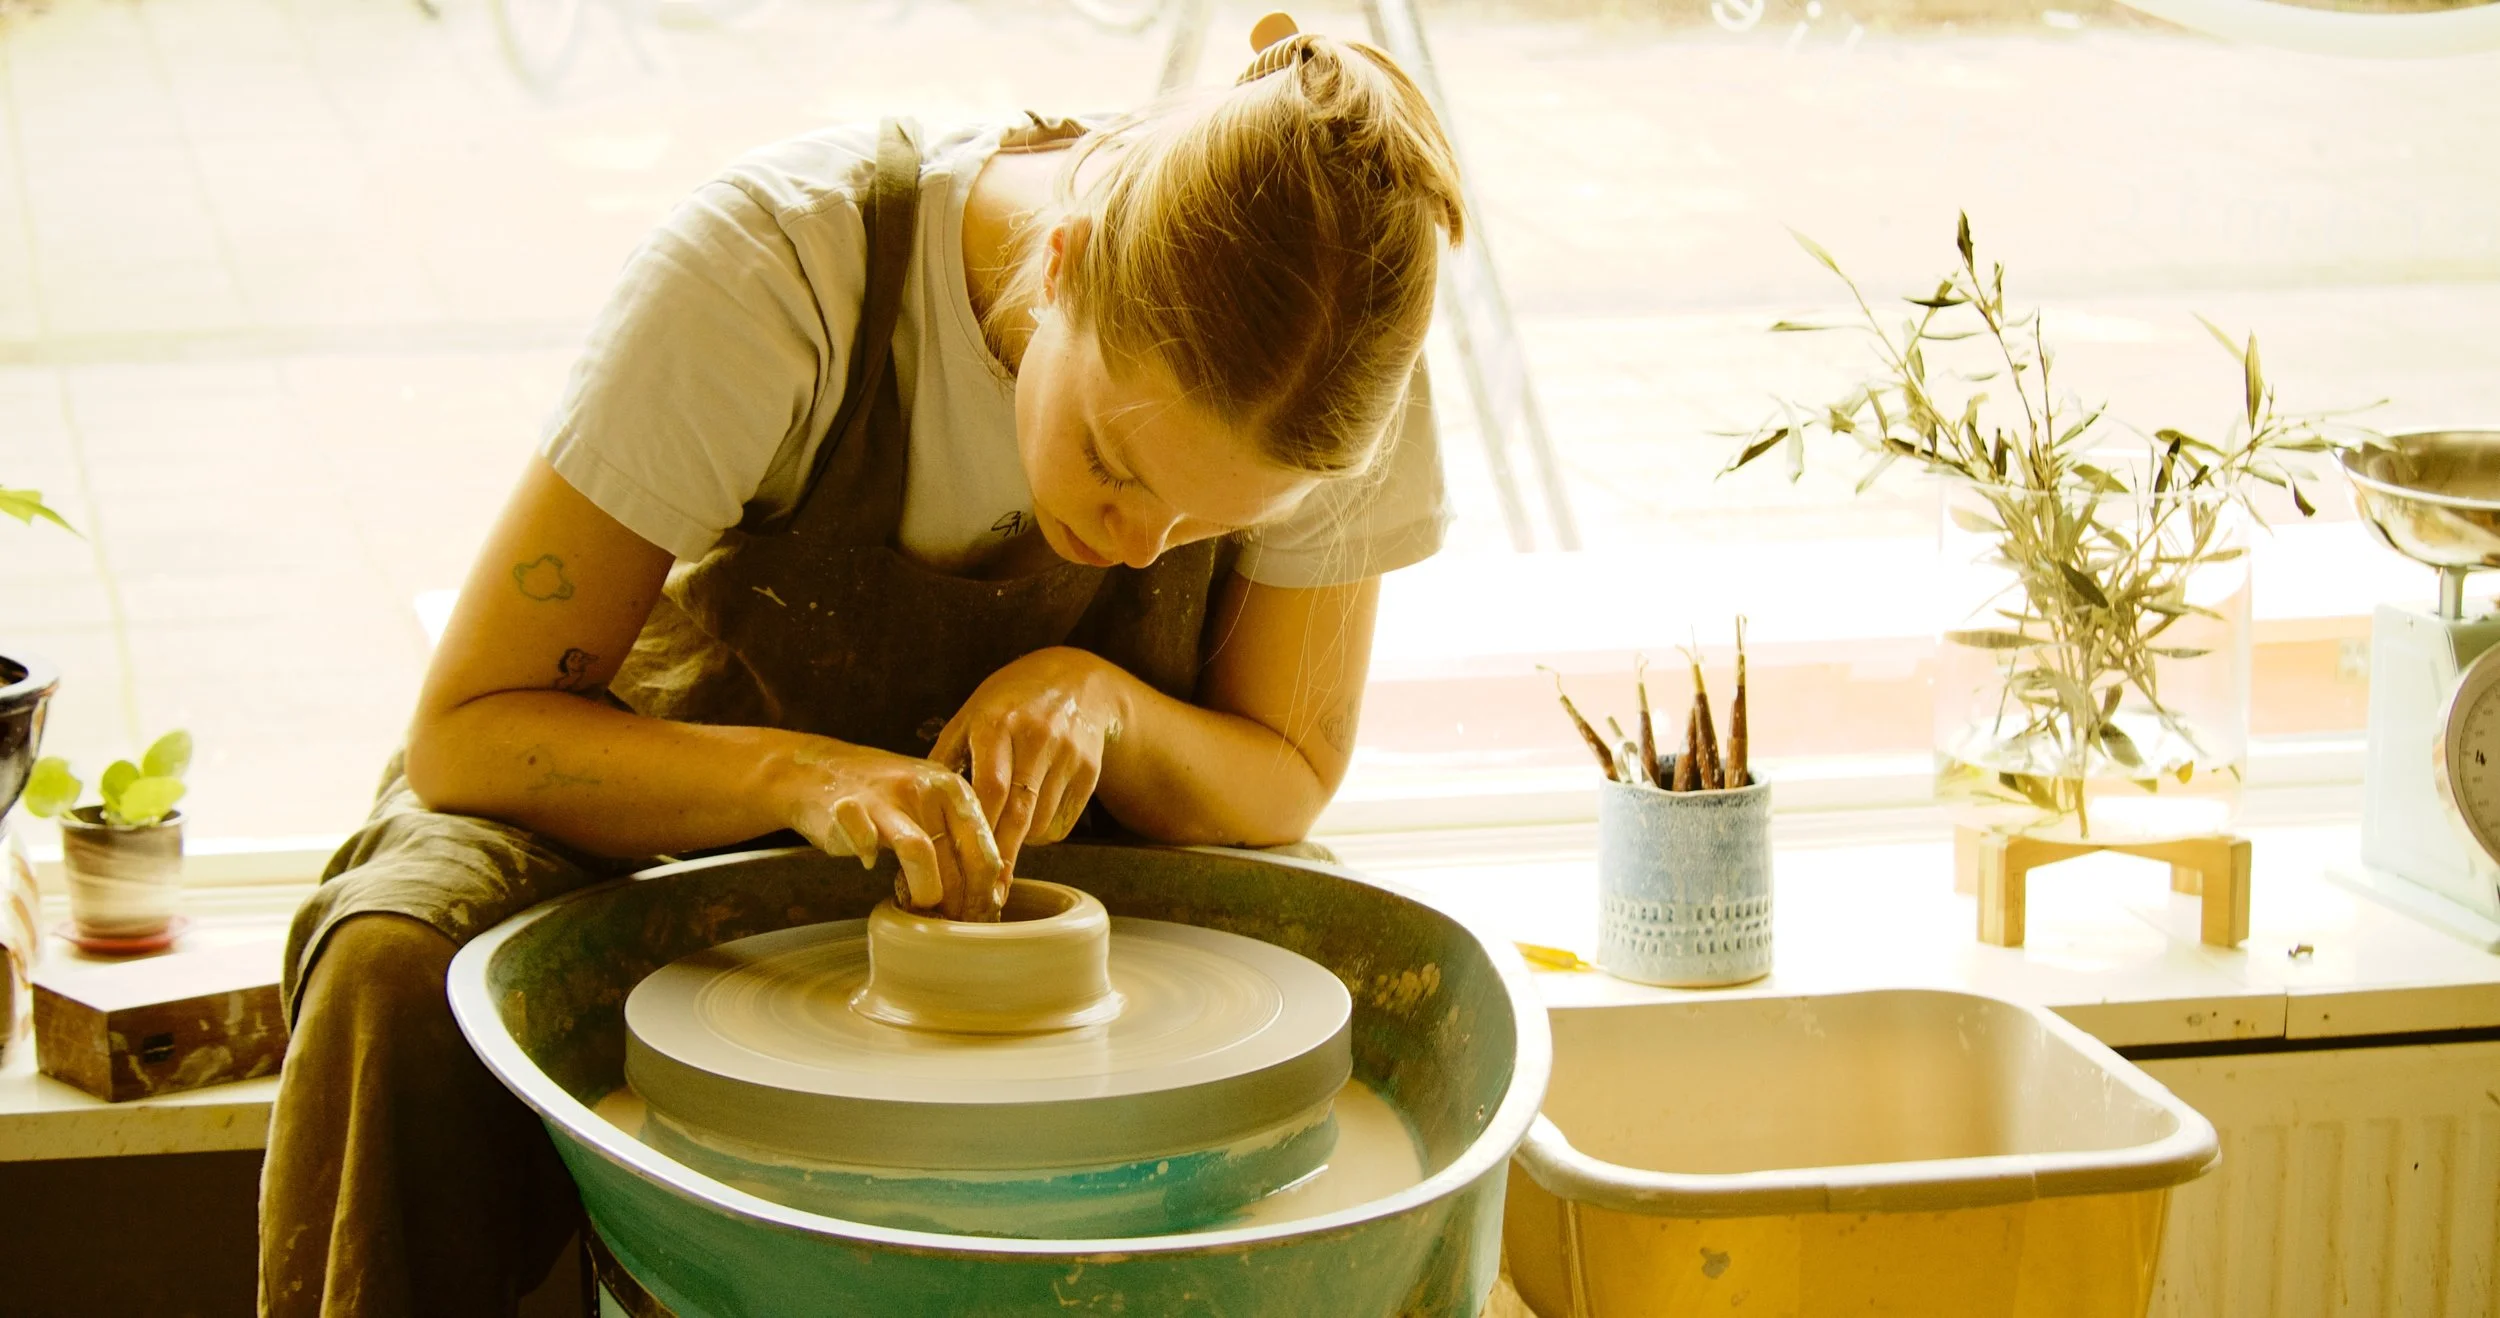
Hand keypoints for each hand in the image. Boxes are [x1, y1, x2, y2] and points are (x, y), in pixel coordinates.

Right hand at [778, 740, 1006, 919]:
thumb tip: (987, 892)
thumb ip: (958, 839)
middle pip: (957, 858)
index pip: (985, 850)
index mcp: (954, 789)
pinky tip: (870, 864)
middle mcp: (926, 788)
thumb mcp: (932, 805)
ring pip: (920, 853)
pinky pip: (864, 841)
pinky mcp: (849, 807)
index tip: (979, 916)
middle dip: (959, 901)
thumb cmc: (884, 797)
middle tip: (952, 923)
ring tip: (921, 909)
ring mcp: (887, 797)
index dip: (985, 891)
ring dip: (924, 891)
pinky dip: (868, 858)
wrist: (819, 769)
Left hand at [930, 647, 1127, 876]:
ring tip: (1005, 832)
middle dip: (1002, 855)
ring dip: (1020, 840)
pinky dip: (1044, 832)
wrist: (1075, 682)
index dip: (979, 828)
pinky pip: (1063, 821)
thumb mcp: (971, 714)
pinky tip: (1032, 817)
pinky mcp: (1091, 770)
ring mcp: (1068, 755)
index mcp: (998, 723)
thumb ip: (946, 756)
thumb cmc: (1010, 702)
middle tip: (989, 891)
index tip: (964, 861)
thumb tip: (918, 807)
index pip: (990, 787)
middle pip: (1019, 812)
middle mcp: (1037, 738)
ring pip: (1041, 822)